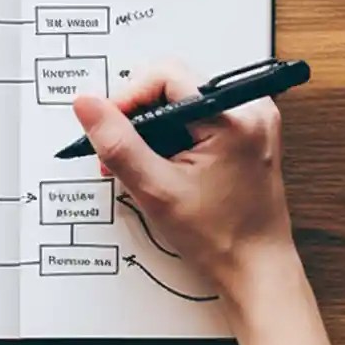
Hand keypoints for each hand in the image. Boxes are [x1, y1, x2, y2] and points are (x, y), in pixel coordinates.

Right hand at [71, 62, 295, 313]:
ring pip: (183, 102)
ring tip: (139, 165)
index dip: (127, 96)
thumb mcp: (156, 190)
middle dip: (137, 115)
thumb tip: (87, 104)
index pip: (166, 74)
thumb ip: (117, 143)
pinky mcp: (247, 134)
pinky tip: (162, 165)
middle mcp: (251, 109)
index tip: (107, 125)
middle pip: (174, 85)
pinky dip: (173, 136)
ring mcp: (252, 121)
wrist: (256, 270)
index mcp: (235, 116)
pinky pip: (198, 118)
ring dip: (152, 128)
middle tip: (118, 152)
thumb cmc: (221, 238)